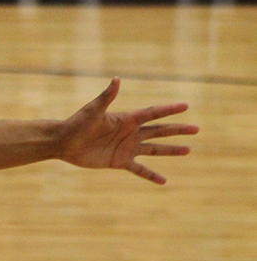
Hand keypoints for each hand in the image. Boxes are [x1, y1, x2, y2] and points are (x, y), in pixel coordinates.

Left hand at [58, 77, 198, 184]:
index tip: (186, 106)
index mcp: (126, 119)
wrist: (64, 142)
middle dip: (177, 130)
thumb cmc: (77, 124)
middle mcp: (130, 133)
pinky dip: (151, 175)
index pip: (153, 113)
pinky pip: (139, 169)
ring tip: (188, 150)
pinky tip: (164, 181)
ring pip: (154, 149)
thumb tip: (116, 79)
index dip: (169, 110)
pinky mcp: (119, 161)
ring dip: (171, 150)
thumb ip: (106, 96)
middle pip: (159, 131)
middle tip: (196, 129)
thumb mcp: (93, 110)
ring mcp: (126, 148)